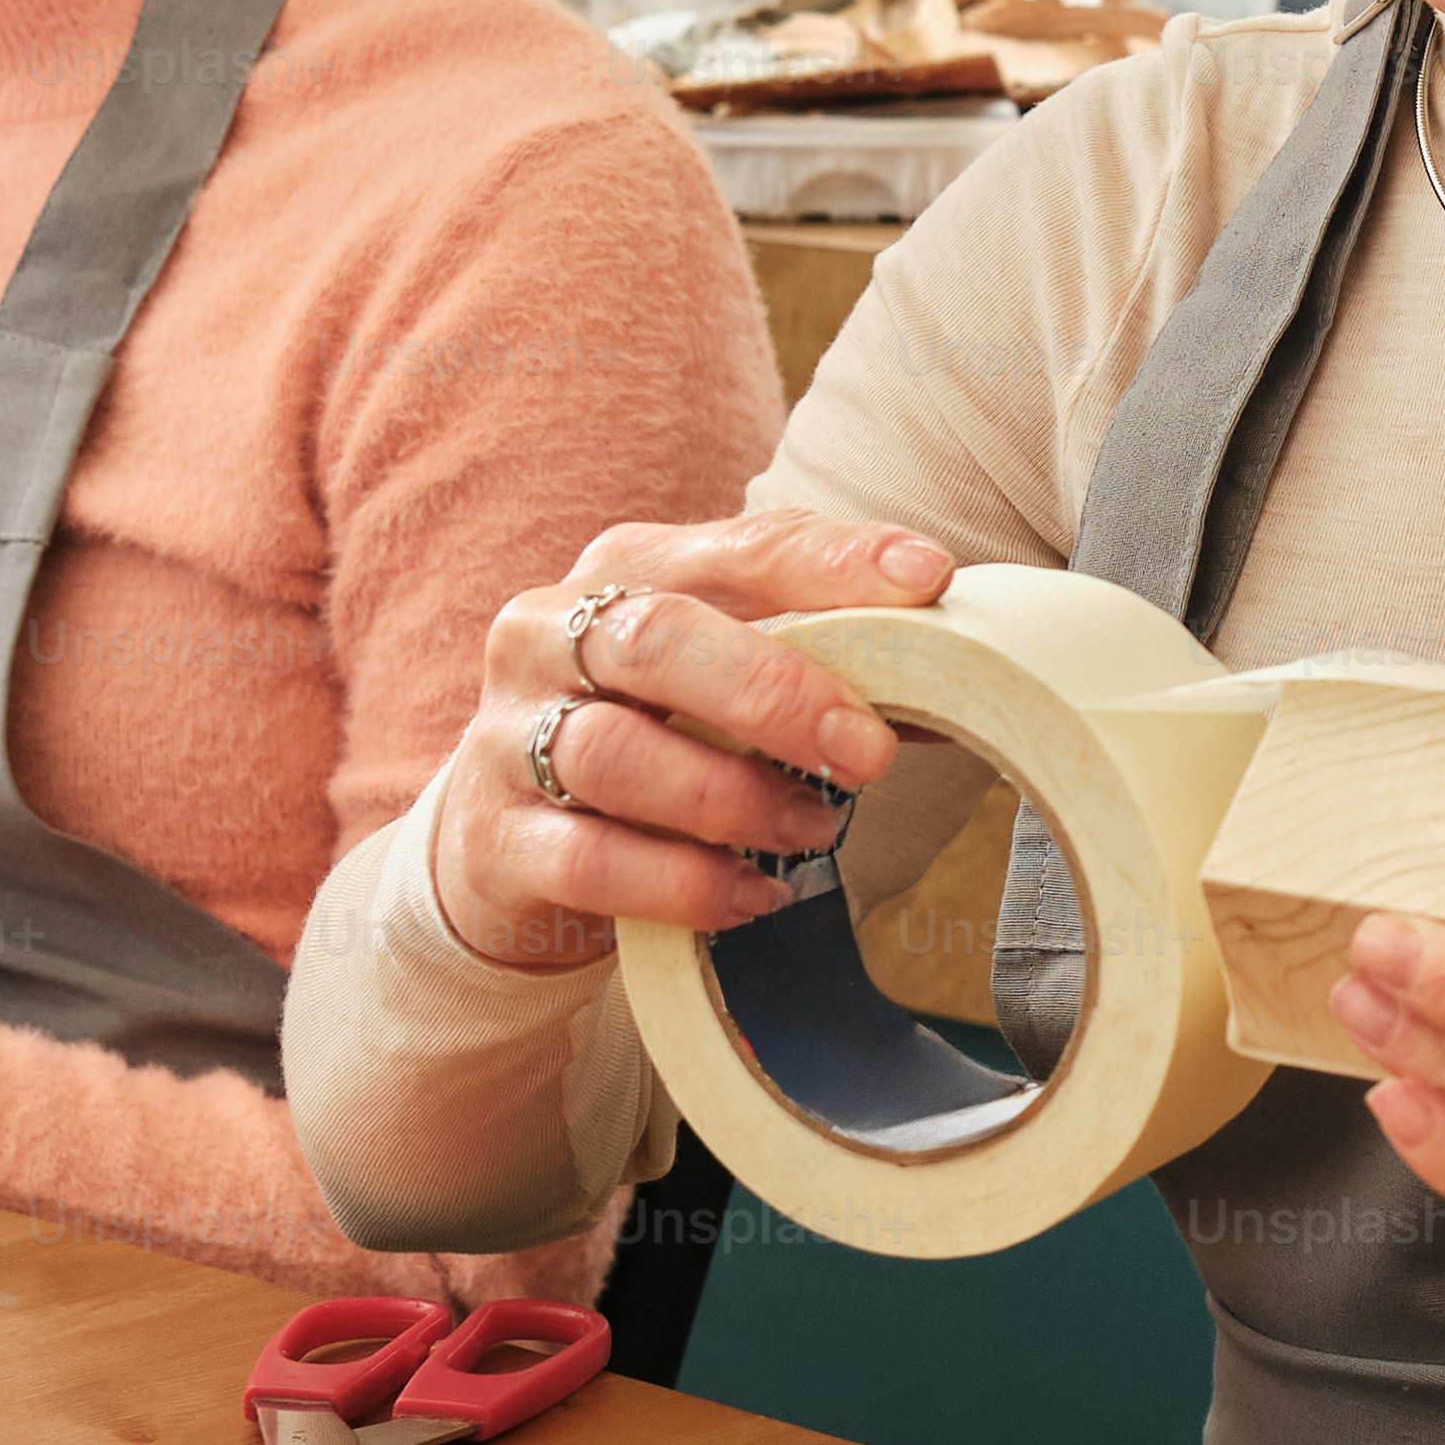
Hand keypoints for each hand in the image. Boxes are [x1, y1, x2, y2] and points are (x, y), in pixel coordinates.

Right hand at [421, 512, 956, 973]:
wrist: (499, 849)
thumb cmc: (647, 739)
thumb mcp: (716, 678)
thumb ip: (811, 655)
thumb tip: (951, 673)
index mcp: (623, 570)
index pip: (740, 546)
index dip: (835, 561)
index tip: (928, 582)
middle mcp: (548, 635)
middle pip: (658, 640)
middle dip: (776, 694)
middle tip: (867, 753)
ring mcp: (507, 736)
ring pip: (619, 755)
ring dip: (734, 800)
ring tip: (811, 833)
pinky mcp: (494, 840)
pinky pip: (592, 860)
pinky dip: (684, 883)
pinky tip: (749, 897)